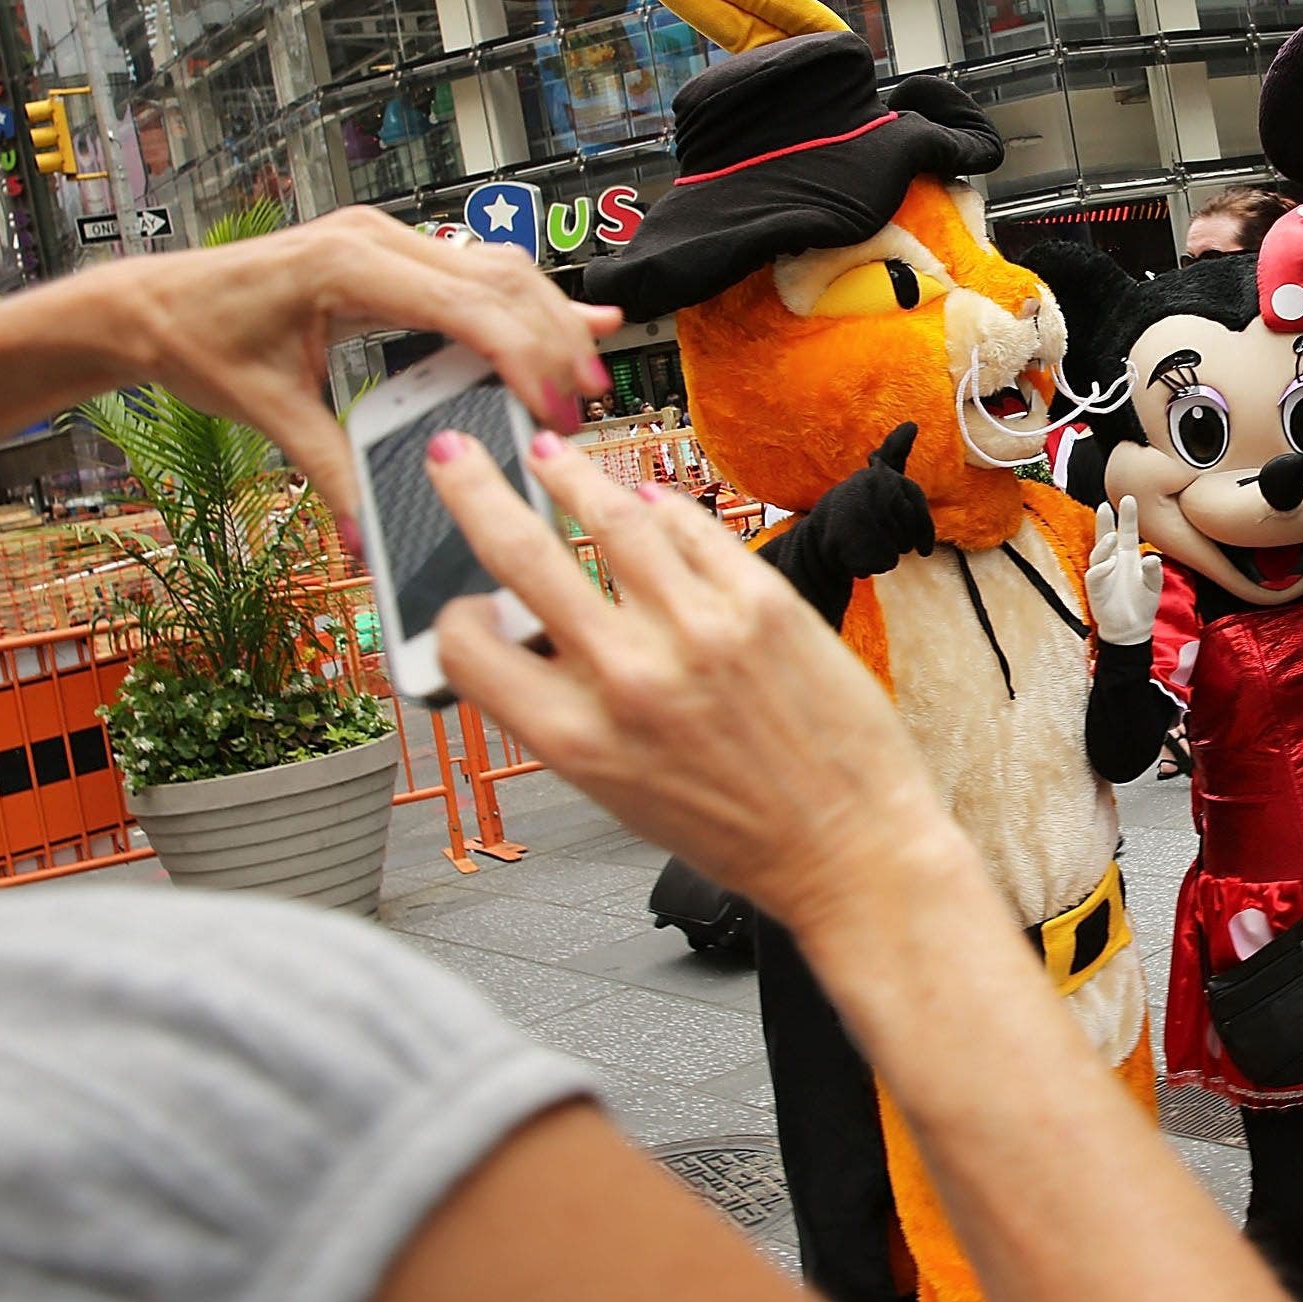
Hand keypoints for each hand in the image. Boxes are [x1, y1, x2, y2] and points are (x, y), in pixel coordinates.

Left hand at [99, 207, 618, 517]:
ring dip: (550, 320)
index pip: (467, 306)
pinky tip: (580, 320)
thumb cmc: (198, 341)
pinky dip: (526, 303)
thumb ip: (329, 472)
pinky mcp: (392, 255)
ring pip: (501, 269)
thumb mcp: (267, 412)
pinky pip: (478, 272)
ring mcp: (386, 240)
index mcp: (345, 265)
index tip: (558, 409)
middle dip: (555, 341)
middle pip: (502, 280)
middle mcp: (375, 240)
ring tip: (586, 378)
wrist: (149, 304)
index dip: (526, 356)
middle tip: (584, 407)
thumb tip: (367, 539)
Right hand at [426, 430, 951, 935]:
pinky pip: (693, 529)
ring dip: (569, 475)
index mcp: (576, 741)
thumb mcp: (619, 792)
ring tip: (547, 453)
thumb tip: (529, 632)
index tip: (467, 602)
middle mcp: (629, 680)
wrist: (851, 849)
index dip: (456, 619)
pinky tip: (647, 498)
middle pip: (521, 554)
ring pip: (613, 517)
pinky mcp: (765, 603)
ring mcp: (701, 632)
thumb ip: (567, 713)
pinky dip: (662, 507)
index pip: (469, 647)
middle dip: (472, 489)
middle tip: (451, 452)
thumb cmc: (739, 833)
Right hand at [1084, 497, 1162, 646]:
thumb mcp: (1154, 587)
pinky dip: (1102, 568)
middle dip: (1106, 521)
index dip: (1128, 516)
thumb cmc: (1142, 604)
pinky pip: (1095, 574)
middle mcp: (1114, 560)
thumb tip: (1151, 558)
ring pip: (1099, 553)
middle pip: (1107, 536)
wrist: (1131, 629)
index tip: (1130, 498)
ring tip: (1112, 538)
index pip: (1127, 531)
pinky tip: (1110, 564)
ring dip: (1104, 544)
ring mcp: (1103, 573)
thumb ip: (1153, 572)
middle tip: (1106, 505)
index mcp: (1129, 556)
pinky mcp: (1095, 588)